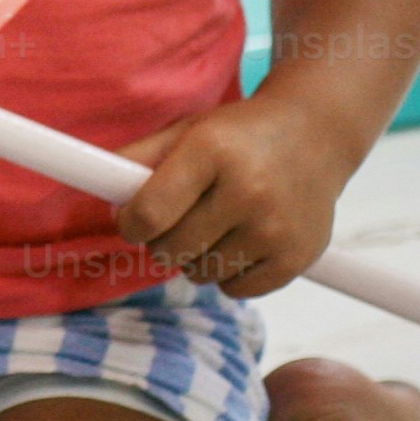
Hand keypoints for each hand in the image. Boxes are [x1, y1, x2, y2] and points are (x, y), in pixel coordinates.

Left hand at [113, 92, 360, 294]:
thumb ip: (135, 160)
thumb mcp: (185, 131)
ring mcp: (276, 227)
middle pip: (170, 250)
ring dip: (195, 258)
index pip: (149, 214)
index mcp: (212, 151)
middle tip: (176, 220)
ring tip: (213, 226)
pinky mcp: (297, 257)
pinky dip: (228, 274)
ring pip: (201, 273)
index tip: (133, 219)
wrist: (314, 134)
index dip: (130, 224)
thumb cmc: (236, 136)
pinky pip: (237, 290)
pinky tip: (240, 242)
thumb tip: (105, 204)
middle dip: (160, 240)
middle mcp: (248, 189)